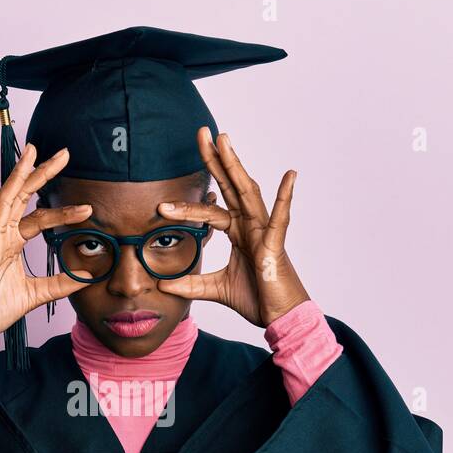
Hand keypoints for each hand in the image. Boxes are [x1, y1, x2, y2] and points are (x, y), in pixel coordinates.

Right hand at [0, 144, 92, 347]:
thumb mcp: (36, 295)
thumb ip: (60, 284)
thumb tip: (88, 277)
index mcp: (12, 243)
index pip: (41, 218)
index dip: (64, 212)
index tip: (88, 209)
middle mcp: (0, 236)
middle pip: (23, 198)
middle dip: (41, 174)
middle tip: (63, 154)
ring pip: (3, 203)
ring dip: (16, 177)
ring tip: (29, 154)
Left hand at [154, 127, 308, 327]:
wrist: (281, 318)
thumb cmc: (257, 299)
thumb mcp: (216, 290)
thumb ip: (191, 285)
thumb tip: (162, 285)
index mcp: (238, 233)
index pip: (212, 209)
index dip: (188, 205)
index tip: (162, 205)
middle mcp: (250, 226)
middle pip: (230, 187)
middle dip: (215, 160)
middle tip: (201, 134)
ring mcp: (264, 232)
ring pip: (247, 193)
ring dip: (236, 166)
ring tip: (225, 141)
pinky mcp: (275, 246)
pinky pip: (280, 219)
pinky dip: (285, 197)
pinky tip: (289, 176)